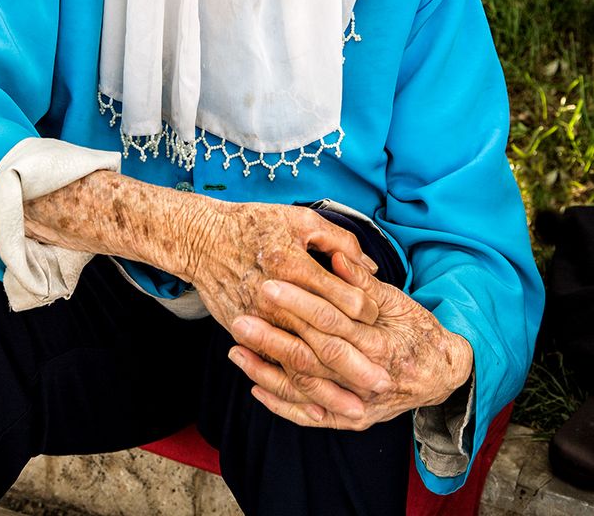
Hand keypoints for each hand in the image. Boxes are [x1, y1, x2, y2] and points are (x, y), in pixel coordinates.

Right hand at [185, 202, 393, 391]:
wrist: (202, 239)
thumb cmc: (254, 224)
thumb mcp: (300, 220)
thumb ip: (339, 241)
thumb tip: (369, 265)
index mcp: (296, 266)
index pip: (345, 300)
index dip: (369, 315)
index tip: (379, 321)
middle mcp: (278, 298)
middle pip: (327, 340)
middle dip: (358, 366)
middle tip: (386, 383)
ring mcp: (259, 319)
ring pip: (302, 364)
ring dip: (331, 390)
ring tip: (358, 408)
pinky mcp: (244, 332)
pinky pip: (275, 370)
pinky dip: (295, 393)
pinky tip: (316, 408)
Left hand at [228, 251, 473, 429]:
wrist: (442, 373)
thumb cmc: (416, 328)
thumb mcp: (395, 299)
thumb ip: (361, 282)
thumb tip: (336, 257)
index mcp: (380, 342)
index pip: (331, 320)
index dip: (298, 303)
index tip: (267, 283)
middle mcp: (369, 377)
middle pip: (313, 356)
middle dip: (273, 338)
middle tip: (240, 319)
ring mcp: (360, 404)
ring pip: (305, 389)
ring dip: (267, 370)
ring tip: (234, 349)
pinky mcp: (352, 420)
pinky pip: (310, 416)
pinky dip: (281, 403)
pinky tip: (253, 386)